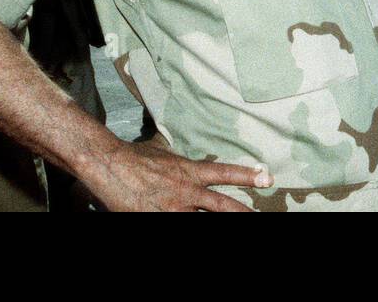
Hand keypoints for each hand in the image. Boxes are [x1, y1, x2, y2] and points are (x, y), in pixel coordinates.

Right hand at [89, 138, 272, 211]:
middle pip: (223, 206)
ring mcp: (173, 209)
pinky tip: (188, 224)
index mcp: (189, 172)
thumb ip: (175, 157)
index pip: (225, 173)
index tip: (267, 178)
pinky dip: (185, 225)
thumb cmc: (133, 156)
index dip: (248, 176)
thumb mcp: (161, 151)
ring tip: (240, 226)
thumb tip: (176, 150)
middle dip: (244, 213)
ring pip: (203, 222)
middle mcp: (186, 191)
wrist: (109, 164)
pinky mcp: (156, 220)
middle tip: (261, 216)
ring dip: (219, 223)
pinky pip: (177, 227)